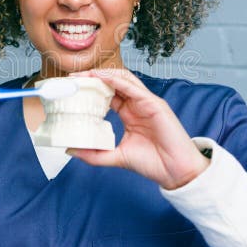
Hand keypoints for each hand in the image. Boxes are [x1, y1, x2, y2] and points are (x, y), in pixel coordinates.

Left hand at [68, 69, 208, 189]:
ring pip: (124, 79)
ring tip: (85, 74)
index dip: (91, 89)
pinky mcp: (155, 104)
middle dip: (93, 77)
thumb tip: (71, 149)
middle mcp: (137, 105)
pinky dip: (117, 80)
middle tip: (74, 77)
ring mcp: (146, 103)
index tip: (72, 88)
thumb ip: (95, 154)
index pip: (108, 94)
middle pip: (113, 82)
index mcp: (129, 114)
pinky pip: (133, 87)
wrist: (176, 172)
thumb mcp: (116, 157)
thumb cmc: (153, 163)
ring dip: (103, 74)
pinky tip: (102, 78)